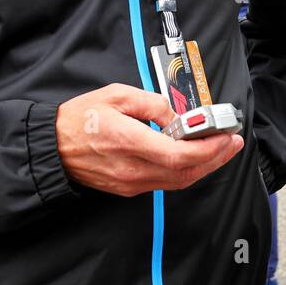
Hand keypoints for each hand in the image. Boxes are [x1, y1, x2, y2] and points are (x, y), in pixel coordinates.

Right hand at [55, 83, 242, 196]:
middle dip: (216, 158)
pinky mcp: (128, 188)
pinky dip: (186, 171)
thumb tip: (177, 116)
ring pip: (178, 181)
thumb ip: (152, 103)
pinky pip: (165, 183)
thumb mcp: (117, 95)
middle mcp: (132, 170)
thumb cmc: (81, 118)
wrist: (51, 147)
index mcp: (129, 143)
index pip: (179, 154)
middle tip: (234, 142)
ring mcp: (130, 183)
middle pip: (186, 173)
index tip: (226, 136)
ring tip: (222, 149)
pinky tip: (195, 157)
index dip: (208, 148)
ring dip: (204, 167)